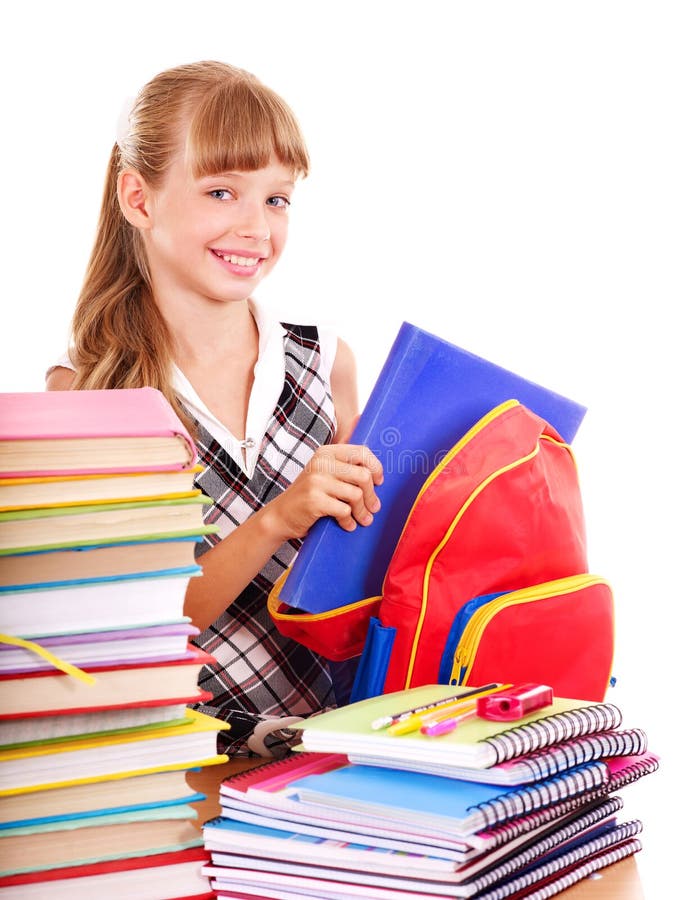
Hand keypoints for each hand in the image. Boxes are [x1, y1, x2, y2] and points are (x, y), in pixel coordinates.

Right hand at [263, 443, 383, 540]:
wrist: (280, 516)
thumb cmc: (309, 496)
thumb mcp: (324, 474)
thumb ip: (345, 467)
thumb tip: (375, 466)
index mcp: (326, 453)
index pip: (362, 452)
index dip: (376, 468)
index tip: (378, 482)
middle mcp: (321, 463)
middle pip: (363, 476)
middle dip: (372, 495)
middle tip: (373, 508)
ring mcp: (316, 481)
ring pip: (356, 495)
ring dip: (362, 511)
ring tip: (363, 519)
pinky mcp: (314, 500)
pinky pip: (344, 511)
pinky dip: (349, 521)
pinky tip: (347, 525)